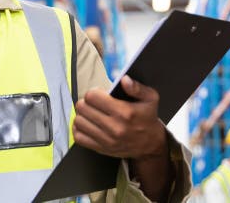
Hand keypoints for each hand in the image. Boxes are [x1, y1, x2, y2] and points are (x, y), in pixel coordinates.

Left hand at [73, 76, 171, 200]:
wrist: (150, 144)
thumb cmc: (148, 118)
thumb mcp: (151, 98)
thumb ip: (137, 87)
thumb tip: (124, 79)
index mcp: (124, 112)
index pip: (92, 97)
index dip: (94, 92)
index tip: (99, 94)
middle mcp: (114, 127)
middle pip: (83, 108)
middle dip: (86, 102)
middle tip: (94, 102)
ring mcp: (106, 140)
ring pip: (79, 122)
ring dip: (82, 115)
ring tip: (91, 113)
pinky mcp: (101, 148)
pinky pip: (79, 137)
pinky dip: (79, 129)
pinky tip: (87, 124)